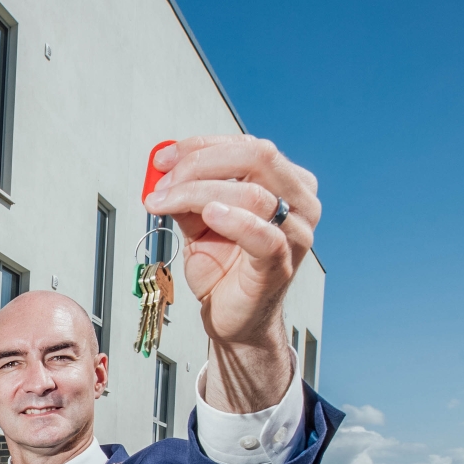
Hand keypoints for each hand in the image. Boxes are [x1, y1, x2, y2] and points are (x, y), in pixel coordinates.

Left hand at [142, 136, 318, 408]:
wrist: (231, 316)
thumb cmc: (223, 268)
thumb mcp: (200, 220)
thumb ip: (189, 193)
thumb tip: (164, 170)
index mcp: (286, 182)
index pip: (247, 146)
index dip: (201, 146)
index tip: (163, 159)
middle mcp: (300, 202)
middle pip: (256, 158)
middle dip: (200, 164)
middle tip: (163, 181)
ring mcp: (296, 233)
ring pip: (252, 193)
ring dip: (198, 192)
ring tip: (165, 203)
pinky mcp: (281, 262)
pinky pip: (263, 235)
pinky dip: (234, 219)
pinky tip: (209, 215)